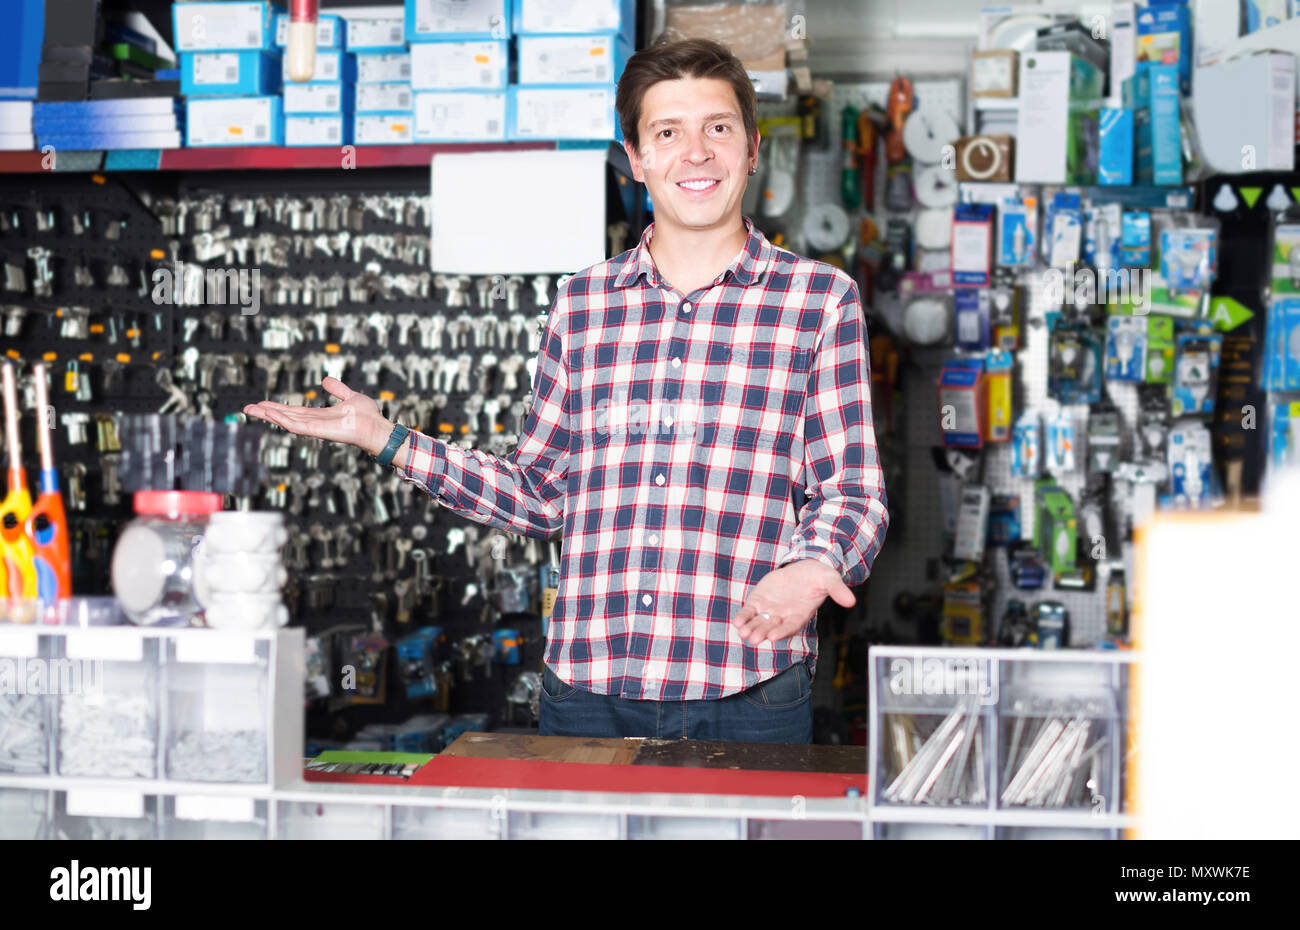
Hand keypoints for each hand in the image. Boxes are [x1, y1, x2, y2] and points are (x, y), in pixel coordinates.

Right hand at [243, 377, 392, 455]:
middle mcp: (315, 422)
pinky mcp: (319, 431)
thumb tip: (326, 380)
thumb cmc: (369, 416)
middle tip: (246, 408)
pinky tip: (270, 413)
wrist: (378, 427)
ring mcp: (316, 428)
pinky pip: (297, 426)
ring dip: (269, 415)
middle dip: (266, 412)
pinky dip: (283, 419)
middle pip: (285, 417)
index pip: (293, 411)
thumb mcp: (351, 396)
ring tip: (252, 409)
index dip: (277, 407)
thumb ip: (338, 389)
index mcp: (320, 416)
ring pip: (287, 421)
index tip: (261, 403)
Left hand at [731, 559, 855, 645]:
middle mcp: (784, 616)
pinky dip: (743, 617)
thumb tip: (851, 601)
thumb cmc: (818, 577)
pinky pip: (750, 613)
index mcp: (800, 614)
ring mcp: (770, 610)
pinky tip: (737, 622)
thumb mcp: (830, 579)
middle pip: (772, 627)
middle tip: (753, 639)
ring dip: (750, 628)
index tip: (774, 637)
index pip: (791, 626)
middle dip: (762, 633)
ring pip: (759, 622)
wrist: (804, 569)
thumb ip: (838, 590)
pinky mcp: (759, 602)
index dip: (782, 631)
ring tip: (742, 632)